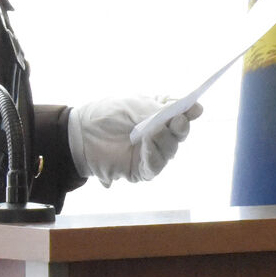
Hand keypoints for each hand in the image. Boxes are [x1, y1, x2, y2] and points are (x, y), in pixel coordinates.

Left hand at [68, 97, 202, 186]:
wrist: (80, 133)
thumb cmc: (106, 115)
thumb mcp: (136, 105)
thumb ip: (163, 110)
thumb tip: (194, 109)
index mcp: (157, 116)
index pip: (180, 115)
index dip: (189, 112)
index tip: (195, 107)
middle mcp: (157, 136)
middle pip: (179, 135)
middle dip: (180, 127)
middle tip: (178, 120)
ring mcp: (150, 154)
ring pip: (170, 151)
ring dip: (166, 141)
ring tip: (155, 131)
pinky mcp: (140, 170)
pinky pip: (155, 166)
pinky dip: (154, 155)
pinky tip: (147, 145)